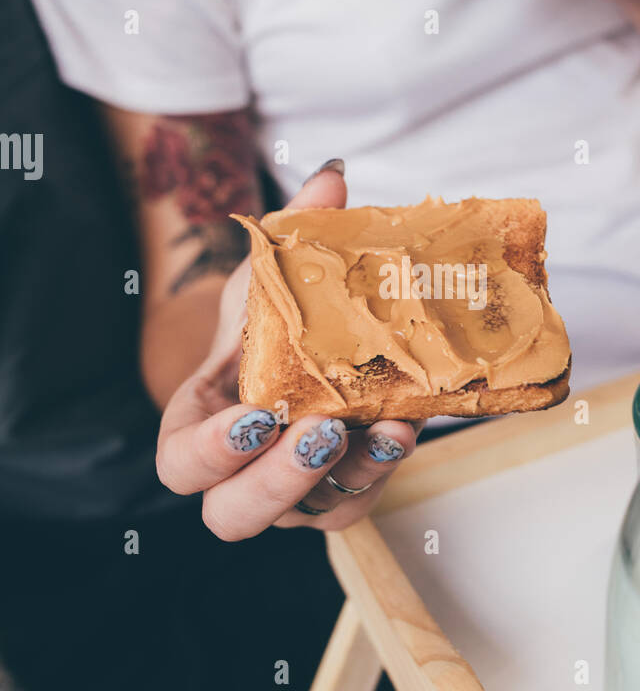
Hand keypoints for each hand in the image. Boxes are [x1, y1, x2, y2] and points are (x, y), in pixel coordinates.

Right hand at [155, 166, 417, 538]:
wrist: (303, 348)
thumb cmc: (266, 319)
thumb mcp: (267, 273)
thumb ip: (288, 228)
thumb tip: (332, 175)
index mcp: (197, 426)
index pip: (180, 465)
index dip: (210, 452)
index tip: (254, 417)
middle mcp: (240, 473)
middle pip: (235, 515)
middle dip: (278, 481)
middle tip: (319, 433)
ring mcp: (294, 493)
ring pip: (310, 514)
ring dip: (350, 476)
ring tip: (386, 431)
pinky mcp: (344, 491)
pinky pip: (360, 498)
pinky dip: (383, 467)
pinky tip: (407, 426)